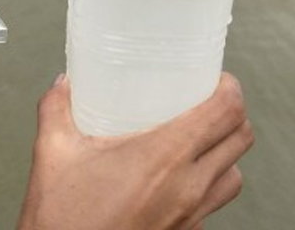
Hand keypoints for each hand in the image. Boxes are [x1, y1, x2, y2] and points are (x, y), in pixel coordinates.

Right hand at [16, 73, 253, 229]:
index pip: (226, 113)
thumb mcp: (53, 153)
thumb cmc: (62, 218)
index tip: (217, 78)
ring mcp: (191, 217)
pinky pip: (214, 204)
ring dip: (225, 152)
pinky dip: (207, 185)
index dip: (230, 88)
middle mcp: (188, 188)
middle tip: (208, 100)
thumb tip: (64, 83)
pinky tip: (176, 178)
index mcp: (163, 158)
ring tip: (198, 139)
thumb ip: (56, 109)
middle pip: (241, 139)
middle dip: (232, 114)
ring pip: (235, 176)